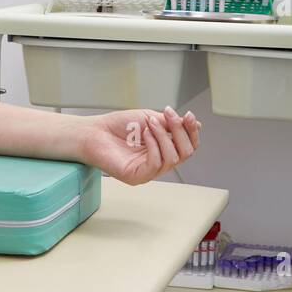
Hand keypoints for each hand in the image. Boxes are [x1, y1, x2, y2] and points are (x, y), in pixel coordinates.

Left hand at [80, 107, 200, 185]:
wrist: (95, 132)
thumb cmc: (118, 126)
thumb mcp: (150, 118)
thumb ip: (172, 123)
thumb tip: (196, 124)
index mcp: (163, 149)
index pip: (188, 145)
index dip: (192, 131)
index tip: (188, 115)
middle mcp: (159, 161)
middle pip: (186, 153)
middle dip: (181, 131)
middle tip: (169, 115)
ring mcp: (149, 171)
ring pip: (173, 158)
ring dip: (164, 136)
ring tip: (152, 122)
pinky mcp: (137, 176)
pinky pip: (156, 163)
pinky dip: (154, 146)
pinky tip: (146, 134)